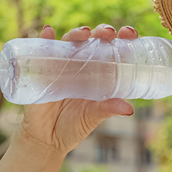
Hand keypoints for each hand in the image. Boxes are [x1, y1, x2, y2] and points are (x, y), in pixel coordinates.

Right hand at [17, 23, 139, 154]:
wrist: (45, 140)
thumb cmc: (73, 127)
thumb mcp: (92, 117)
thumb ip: (107, 110)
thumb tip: (129, 109)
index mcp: (98, 74)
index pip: (112, 50)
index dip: (121, 38)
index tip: (129, 33)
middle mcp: (81, 65)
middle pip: (93, 40)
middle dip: (102, 31)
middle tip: (108, 34)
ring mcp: (61, 66)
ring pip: (70, 41)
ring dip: (77, 33)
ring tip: (84, 34)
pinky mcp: (42, 70)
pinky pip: (42, 50)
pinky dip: (45, 39)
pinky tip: (48, 31)